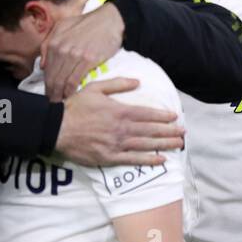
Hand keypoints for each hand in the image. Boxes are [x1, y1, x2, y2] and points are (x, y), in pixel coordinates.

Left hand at [41, 3, 124, 102]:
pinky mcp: (88, 60)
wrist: (110, 20)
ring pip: (62, 81)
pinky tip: (71, 96)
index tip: (48, 94)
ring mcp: (74, 55)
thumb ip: (48, 43)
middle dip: (51, 93)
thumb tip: (42, 64)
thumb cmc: (87, 24)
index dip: (46, 85)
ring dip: (60, 95)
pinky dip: (71, 90)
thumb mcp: (62, 27)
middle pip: (52, 78)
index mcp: (54, 43)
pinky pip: (75, 80)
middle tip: (53, 103)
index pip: (46, 70)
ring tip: (60, 103)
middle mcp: (61, 49)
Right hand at [56, 80, 184, 166]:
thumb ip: (117, 84)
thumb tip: (137, 82)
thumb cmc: (75, 107)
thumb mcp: (95, 88)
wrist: (57, 129)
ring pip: (146, 145)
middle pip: (151, 130)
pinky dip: (148, 160)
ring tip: (178, 144)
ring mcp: (117, 144)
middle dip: (169, 131)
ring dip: (164, 145)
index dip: (163, 116)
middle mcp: (122, 128)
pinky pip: (134, 160)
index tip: (175, 117)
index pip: (147, 114)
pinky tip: (161, 159)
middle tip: (183, 133)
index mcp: (120, 111)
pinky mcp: (110, 157)